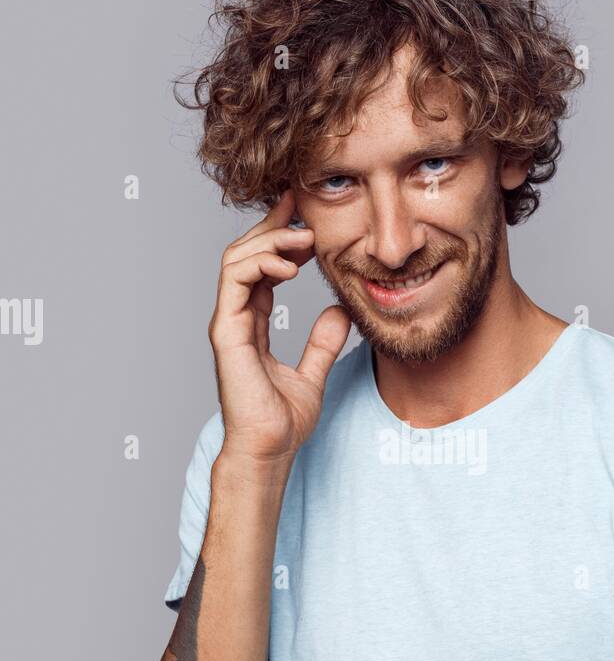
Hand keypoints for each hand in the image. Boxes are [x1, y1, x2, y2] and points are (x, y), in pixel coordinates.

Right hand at [208, 189, 350, 462]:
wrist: (270, 451)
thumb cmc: (283, 423)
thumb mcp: (313, 374)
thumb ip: (323, 343)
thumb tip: (341, 312)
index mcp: (252, 324)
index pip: (261, 268)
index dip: (281, 240)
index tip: (307, 218)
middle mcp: (236, 319)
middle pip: (245, 254)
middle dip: (273, 226)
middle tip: (303, 209)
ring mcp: (227, 323)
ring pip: (236, 259)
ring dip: (269, 241)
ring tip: (303, 239)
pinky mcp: (226, 332)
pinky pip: (235, 280)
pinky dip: (261, 263)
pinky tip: (290, 266)